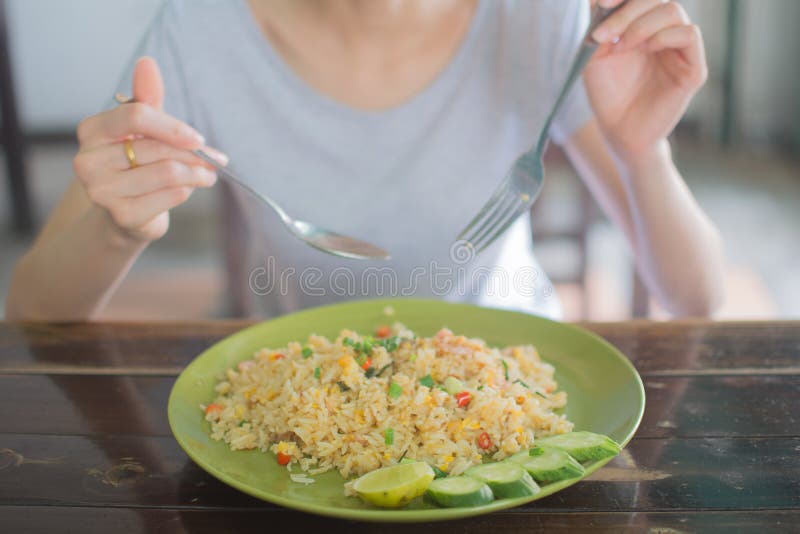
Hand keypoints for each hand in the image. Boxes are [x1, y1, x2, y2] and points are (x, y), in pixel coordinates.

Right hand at [73, 57, 227, 241]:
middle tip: (217, 159)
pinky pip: (170, 196)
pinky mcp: (121, 216)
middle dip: (195, 153)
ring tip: (208, 174)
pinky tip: (191, 189)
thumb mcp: (143, 129)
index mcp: (91, 131)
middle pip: (158, 148)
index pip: (136, 116)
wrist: (126, 214)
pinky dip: (188, 191)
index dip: (173, 126)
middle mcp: (88, 161)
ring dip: (198, 173)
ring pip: (168, 173)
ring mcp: (101, 191)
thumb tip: (146, 63)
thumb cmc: (136, 164)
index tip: (199, 138)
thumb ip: (146, 98)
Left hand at [583, 0, 707, 157]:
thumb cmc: (607, 95)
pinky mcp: (693, 68)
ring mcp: (681, 49)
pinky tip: (645, 49)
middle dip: (627, 10)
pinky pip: (689, 35)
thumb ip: (598, 25)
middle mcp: (664, 32)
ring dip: (641, 24)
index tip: (601, 2)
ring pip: (673, 11)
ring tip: (620, 47)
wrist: (618, 132)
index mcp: (643, 26)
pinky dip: (664, 36)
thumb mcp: (594, 55)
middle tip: (603, 33)